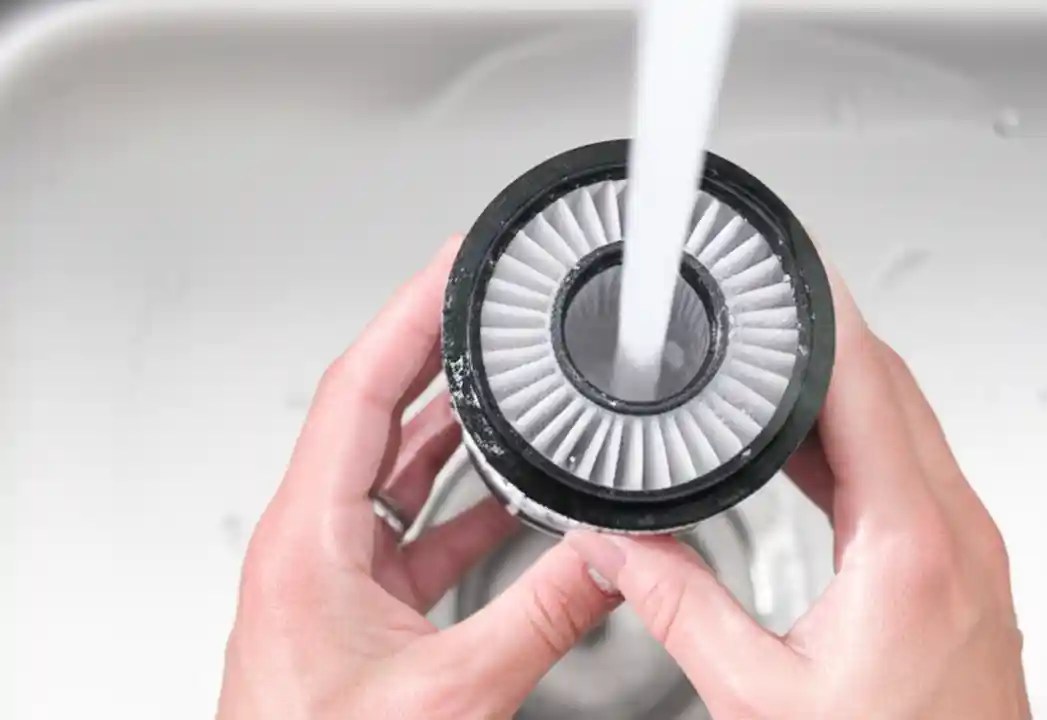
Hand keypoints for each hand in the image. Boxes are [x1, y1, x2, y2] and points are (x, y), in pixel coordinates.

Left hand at [217, 237, 616, 719]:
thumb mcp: (453, 692)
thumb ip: (543, 615)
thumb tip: (610, 556)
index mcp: (308, 540)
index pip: (357, 387)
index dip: (409, 313)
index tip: (452, 264)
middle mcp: (311, 545)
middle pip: (377, 413)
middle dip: (438, 352)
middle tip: (488, 302)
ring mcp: (334, 575)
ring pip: (397, 471)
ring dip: (454, 427)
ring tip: (508, 382)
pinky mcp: (359, 608)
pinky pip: (414, 530)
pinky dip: (463, 505)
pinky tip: (511, 497)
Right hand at [566, 271, 1030, 718]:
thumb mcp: (760, 697)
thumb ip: (681, 610)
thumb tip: (621, 548)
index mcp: (909, 546)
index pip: (869, 385)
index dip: (826, 313)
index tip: (794, 265)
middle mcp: (956, 532)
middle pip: (893, 387)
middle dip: (828, 332)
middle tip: (772, 295)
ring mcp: (970, 546)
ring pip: (907, 422)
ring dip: (845, 381)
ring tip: (776, 355)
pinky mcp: (964, 566)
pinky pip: (912, 466)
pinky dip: (861, 433)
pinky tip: (809, 441)